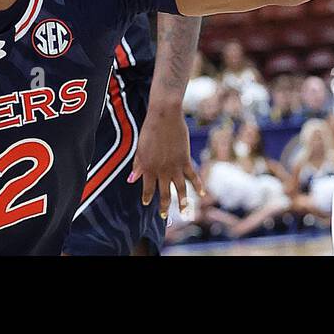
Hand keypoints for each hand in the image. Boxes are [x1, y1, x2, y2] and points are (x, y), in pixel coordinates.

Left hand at [129, 104, 203, 218]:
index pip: (147, 189)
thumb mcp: (140, 148)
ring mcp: (175, 167)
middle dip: (164, 206)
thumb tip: (132, 179)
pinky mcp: (185, 160)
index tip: (147, 203)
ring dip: (182, 203)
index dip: (147, 197)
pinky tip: (201, 194)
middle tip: (164, 216)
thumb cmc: (149, 130)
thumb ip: (138, 165)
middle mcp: (161, 171)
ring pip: (180, 190)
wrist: (164, 117)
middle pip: (164, 194)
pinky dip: (198, 186)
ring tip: (184, 213)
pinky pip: (193, 176)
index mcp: (148, 168)